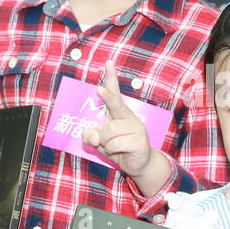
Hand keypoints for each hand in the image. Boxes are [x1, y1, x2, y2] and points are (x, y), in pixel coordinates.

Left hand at [80, 60, 152, 176]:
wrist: (139, 165)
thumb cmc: (117, 148)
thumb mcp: (98, 142)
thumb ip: (89, 136)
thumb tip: (93, 137)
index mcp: (119, 113)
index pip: (115, 92)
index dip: (111, 78)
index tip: (108, 63)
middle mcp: (129, 116)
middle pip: (115, 104)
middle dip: (106, 98)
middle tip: (98, 90)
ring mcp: (136, 128)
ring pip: (109, 130)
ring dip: (104, 142)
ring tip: (111, 147)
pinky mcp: (140, 141)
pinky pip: (115, 144)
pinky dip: (111, 150)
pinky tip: (119, 152)